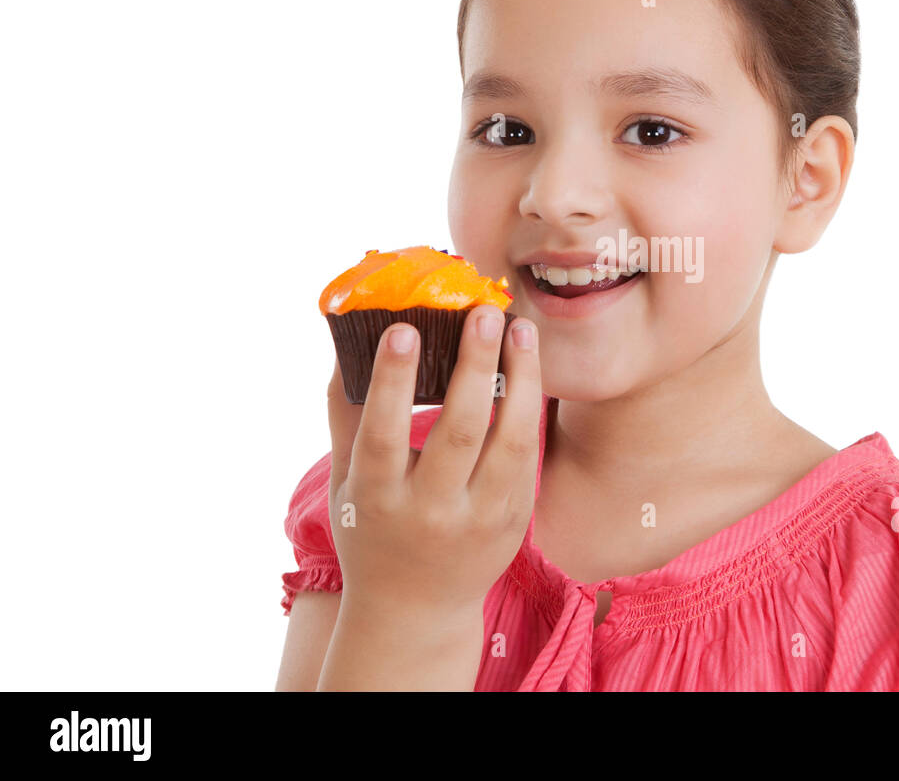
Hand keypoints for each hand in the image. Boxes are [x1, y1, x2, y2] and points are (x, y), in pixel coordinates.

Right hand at [325, 305, 542, 613]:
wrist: (415, 611)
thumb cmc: (372, 531)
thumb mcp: (345, 482)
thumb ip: (346, 414)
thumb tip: (345, 340)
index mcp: (377, 499)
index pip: (384, 434)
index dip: (394, 381)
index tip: (405, 328)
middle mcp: (429, 511)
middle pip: (459, 430)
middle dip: (474, 365)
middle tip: (483, 312)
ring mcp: (478, 519)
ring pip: (509, 440)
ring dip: (520, 379)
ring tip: (521, 330)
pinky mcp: (514, 520)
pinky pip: (526, 456)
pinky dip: (528, 408)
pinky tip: (528, 368)